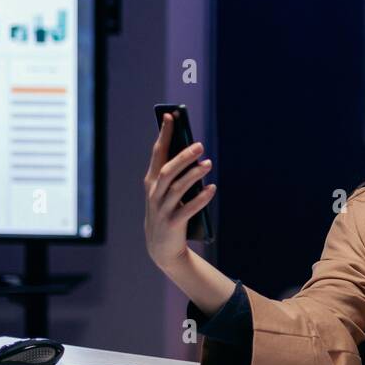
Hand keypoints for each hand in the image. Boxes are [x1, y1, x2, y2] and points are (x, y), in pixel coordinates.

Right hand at [144, 112, 215, 268]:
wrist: (161, 248)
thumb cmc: (168, 211)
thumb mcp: (168, 191)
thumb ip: (176, 172)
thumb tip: (193, 149)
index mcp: (151, 181)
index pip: (158, 153)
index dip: (164, 134)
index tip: (171, 115)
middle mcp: (154, 193)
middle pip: (168, 170)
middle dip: (183, 156)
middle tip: (199, 144)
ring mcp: (161, 209)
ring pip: (177, 188)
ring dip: (194, 175)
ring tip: (209, 163)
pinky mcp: (172, 224)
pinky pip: (188, 209)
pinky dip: (201, 198)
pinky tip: (212, 188)